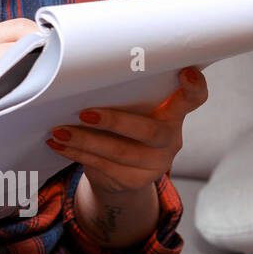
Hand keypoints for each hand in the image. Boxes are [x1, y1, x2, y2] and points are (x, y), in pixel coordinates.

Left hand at [47, 65, 207, 194]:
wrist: (121, 171)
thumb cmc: (123, 126)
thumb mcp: (130, 109)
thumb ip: (122, 95)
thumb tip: (83, 74)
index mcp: (172, 114)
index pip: (192, 101)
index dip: (194, 89)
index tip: (187, 73)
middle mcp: (170, 139)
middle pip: (149, 131)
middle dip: (114, 122)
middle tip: (85, 113)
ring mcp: (155, 163)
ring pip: (119, 152)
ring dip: (84, 140)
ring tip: (59, 131)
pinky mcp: (135, 180)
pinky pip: (103, 166)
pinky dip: (76, 154)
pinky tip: (57, 145)